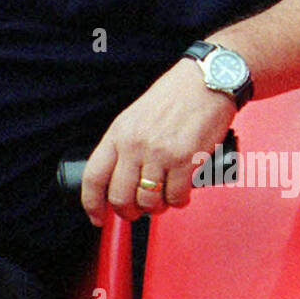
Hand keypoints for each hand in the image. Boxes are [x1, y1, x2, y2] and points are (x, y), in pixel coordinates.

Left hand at [81, 59, 236, 224]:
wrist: (207, 81)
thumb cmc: (175, 97)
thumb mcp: (136, 116)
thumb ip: (126, 144)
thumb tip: (121, 179)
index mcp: (118, 132)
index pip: (93, 176)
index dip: (92, 203)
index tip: (96, 217)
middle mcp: (135, 144)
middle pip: (120, 196)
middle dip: (127, 212)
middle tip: (137, 212)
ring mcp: (159, 153)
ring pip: (148, 201)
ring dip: (156, 208)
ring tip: (163, 199)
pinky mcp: (185, 160)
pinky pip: (176, 196)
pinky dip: (178, 201)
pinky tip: (181, 194)